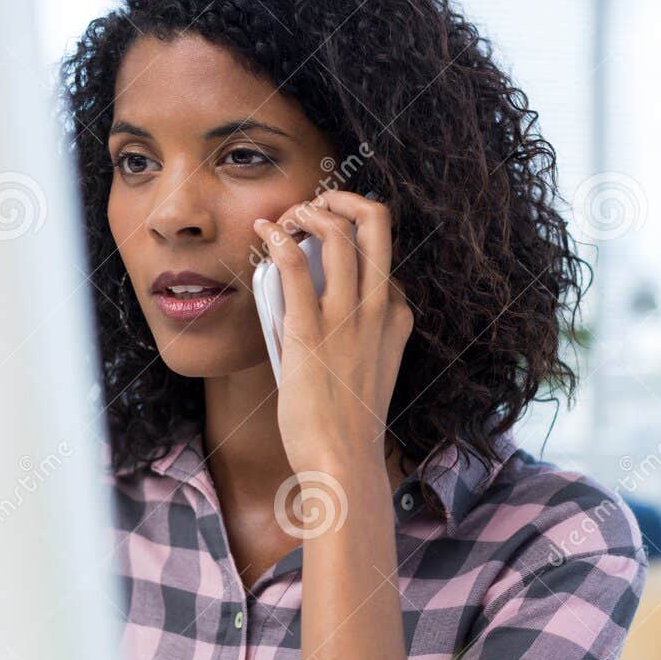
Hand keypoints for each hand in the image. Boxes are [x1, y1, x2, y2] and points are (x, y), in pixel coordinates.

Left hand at [252, 190, 412, 480]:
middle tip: (316, 204)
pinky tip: (264, 233)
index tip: (322, 237)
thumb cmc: (347, 423)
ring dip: (307, 211)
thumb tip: (316, 303)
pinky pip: (295, 265)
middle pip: (377, 221)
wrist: (342, 461)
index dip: (352, 236)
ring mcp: (347, 317)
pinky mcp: (311, 331)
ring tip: (286, 219)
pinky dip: (278, 238)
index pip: (383, 255)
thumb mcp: (370, 368)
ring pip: (338, 231)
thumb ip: (358, 333)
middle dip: (344, 197)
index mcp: (396, 317)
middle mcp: (378, 307)